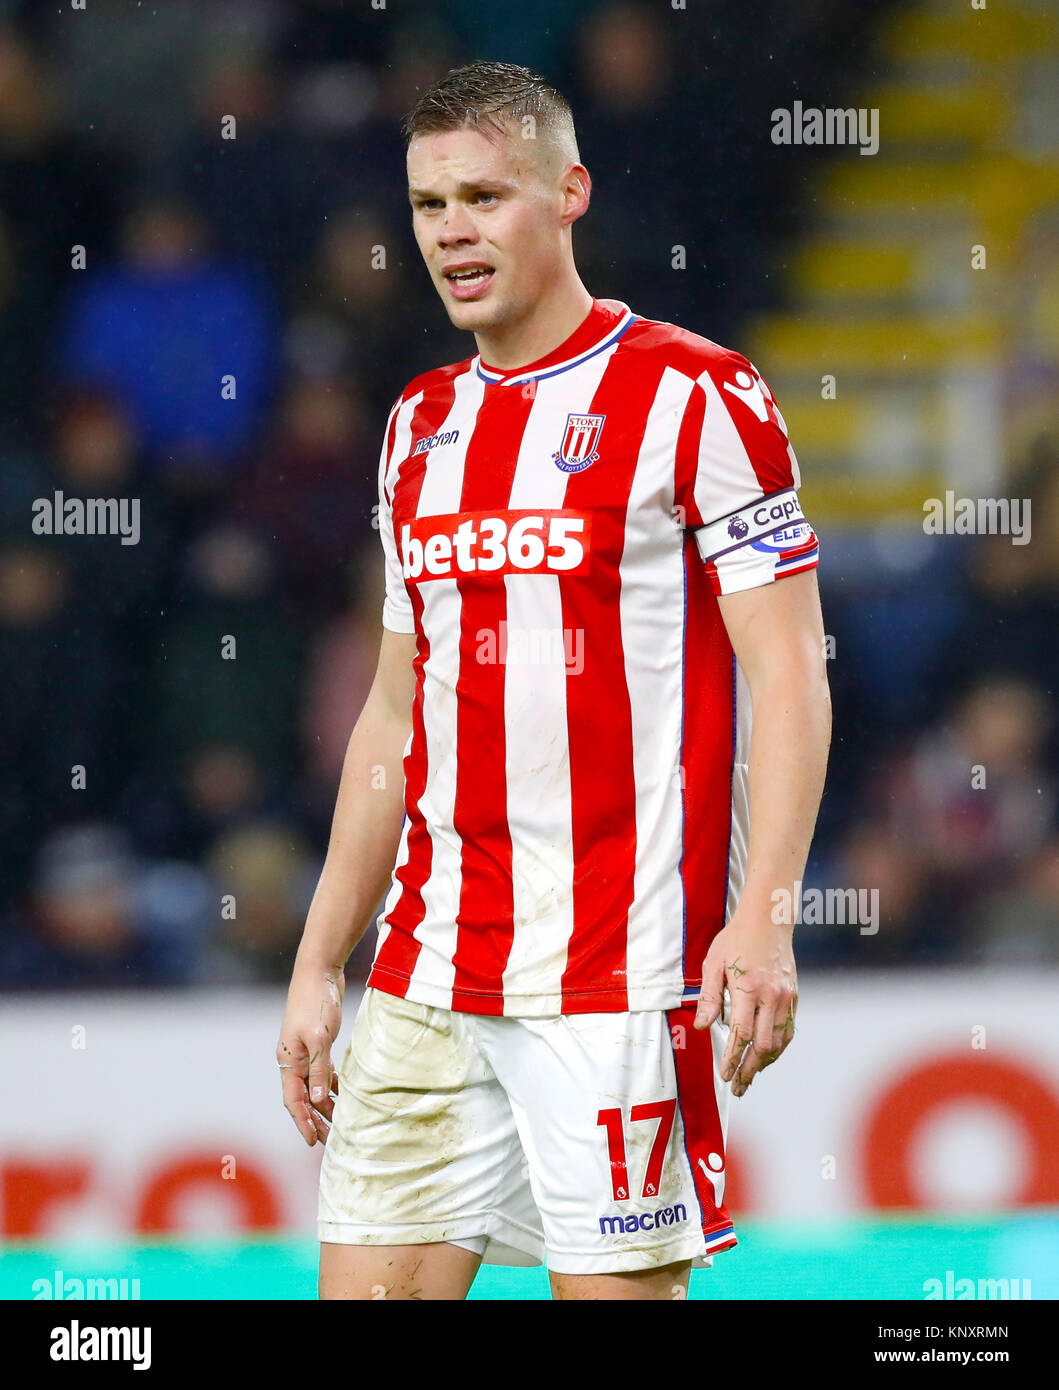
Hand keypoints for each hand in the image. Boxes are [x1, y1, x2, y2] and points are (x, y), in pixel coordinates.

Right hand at [277, 966, 344, 1145]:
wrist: (319, 970)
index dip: (302, 1122)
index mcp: (288, 1060)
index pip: (293, 1100)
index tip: (311, 1142)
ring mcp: (305, 1050)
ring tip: (340, 1123)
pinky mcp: (318, 1042)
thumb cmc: (317, 1002)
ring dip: (325, 1104)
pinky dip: (332, 1084)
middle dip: (315, 1119)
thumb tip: (318, 1100)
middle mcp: (293, 1058)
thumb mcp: (320, 1038)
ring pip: (314, 1085)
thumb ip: (319, 1069)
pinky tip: (345, 1094)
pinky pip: (323, 1071)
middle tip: (330, 1140)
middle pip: (303, 1097)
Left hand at [693, 916, 796, 1096]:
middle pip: (763, 1045)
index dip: (732, 1059)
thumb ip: (710, 998)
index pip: (741, 1034)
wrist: (768, 920)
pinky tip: (766, 1057)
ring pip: (780, 1042)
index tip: (725, 1075)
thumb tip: (703, 1027)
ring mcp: (787, 998)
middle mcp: (772, 996)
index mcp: (749, 988)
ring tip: (750, 1077)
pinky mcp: (795, 997)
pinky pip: (789, 1030)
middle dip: (750, 1070)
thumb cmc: (735, 940)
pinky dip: (778, 1048)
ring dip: (765, 1063)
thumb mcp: (714, 963)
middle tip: (738, 1087)